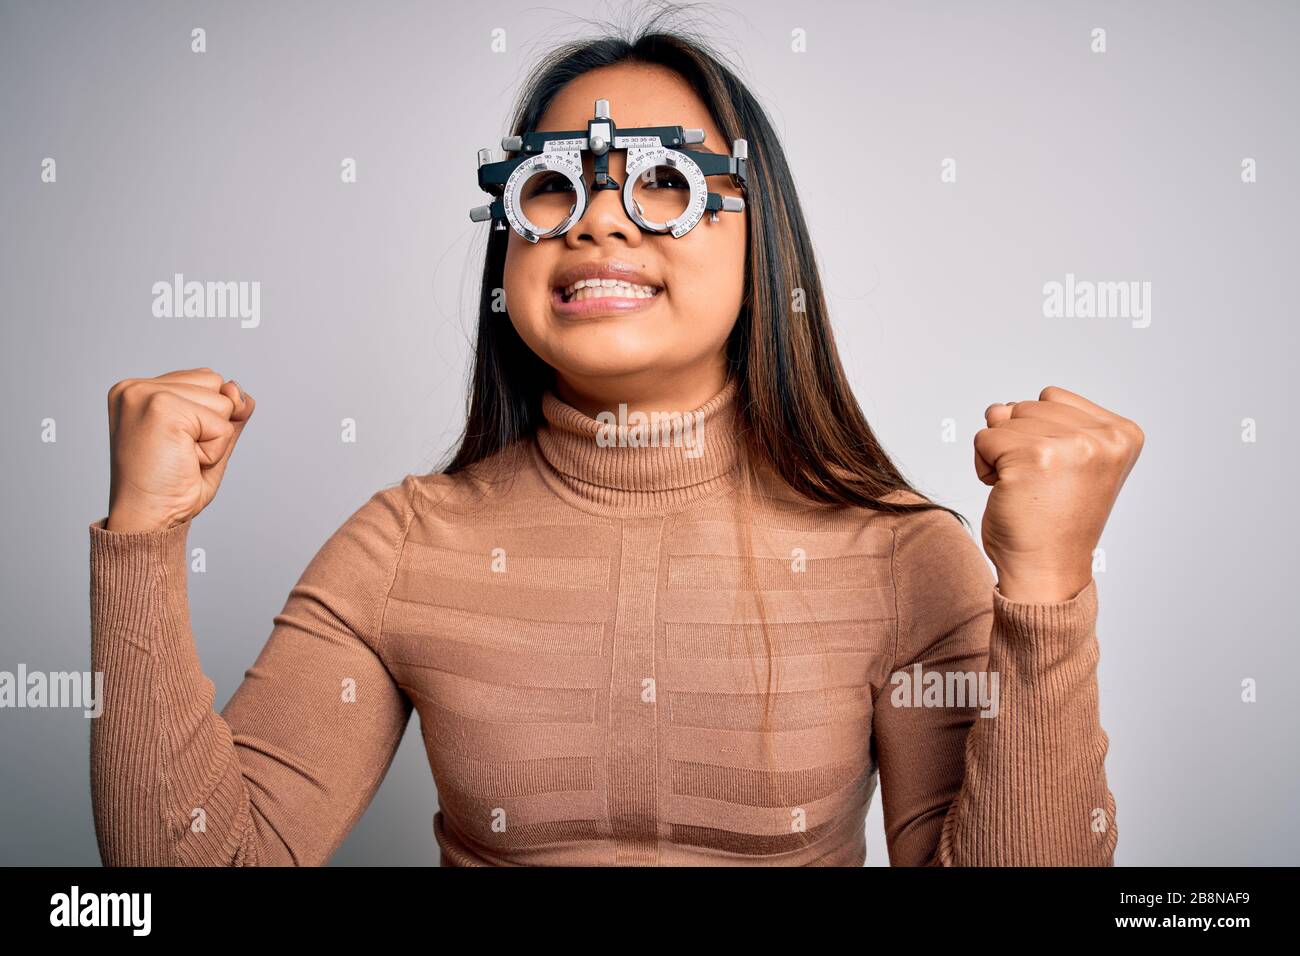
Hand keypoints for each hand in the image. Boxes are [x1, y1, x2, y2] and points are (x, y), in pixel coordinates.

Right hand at [105, 367, 254, 532]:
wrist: (148, 521)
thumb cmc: (170, 488)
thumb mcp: (206, 443)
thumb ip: (226, 414)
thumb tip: (239, 390)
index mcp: (138, 390)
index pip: (205, 379)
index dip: (206, 418)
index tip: (174, 446)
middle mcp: (135, 387)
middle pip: (217, 384)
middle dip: (211, 426)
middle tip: (177, 455)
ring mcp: (146, 394)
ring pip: (223, 403)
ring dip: (213, 440)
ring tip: (179, 458)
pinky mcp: (162, 408)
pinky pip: (222, 425)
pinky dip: (213, 451)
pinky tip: (183, 463)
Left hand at [974, 385, 1143, 602]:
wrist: (1046, 572)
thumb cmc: (1052, 521)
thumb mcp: (1063, 459)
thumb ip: (1037, 421)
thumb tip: (997, 408)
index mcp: (1123, 434)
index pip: (1052, 398)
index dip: (1039, 434)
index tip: (1057, 475)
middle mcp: (1104, 437)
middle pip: (1026, 406)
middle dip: (1017, 443)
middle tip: (1039, 487)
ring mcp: (1072, 445)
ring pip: (1002, 420)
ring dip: (999, 455)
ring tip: (1025, 490)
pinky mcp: (1034, 456)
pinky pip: (984, 438)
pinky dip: (984, 466)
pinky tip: (1007, 493)